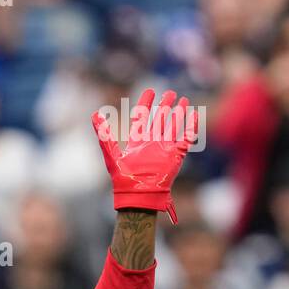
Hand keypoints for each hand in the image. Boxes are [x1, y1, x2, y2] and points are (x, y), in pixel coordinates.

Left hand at [93, 88, 197, 224]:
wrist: (138, 198)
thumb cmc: (123, 180)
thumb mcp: (111, 155)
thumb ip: (104, 135)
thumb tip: (94, 115)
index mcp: (137, 143)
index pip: (142, 118)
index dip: (145, 104)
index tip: (149, 90)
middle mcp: (151, 145)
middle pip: (159, 121)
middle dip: (164, 106)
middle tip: (170, 92)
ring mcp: (164, 150)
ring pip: (173, 127)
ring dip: (178, 114)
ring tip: (184, 100)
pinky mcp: (176, 157)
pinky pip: (186, 139)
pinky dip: (191, 127)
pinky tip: (194, 115)